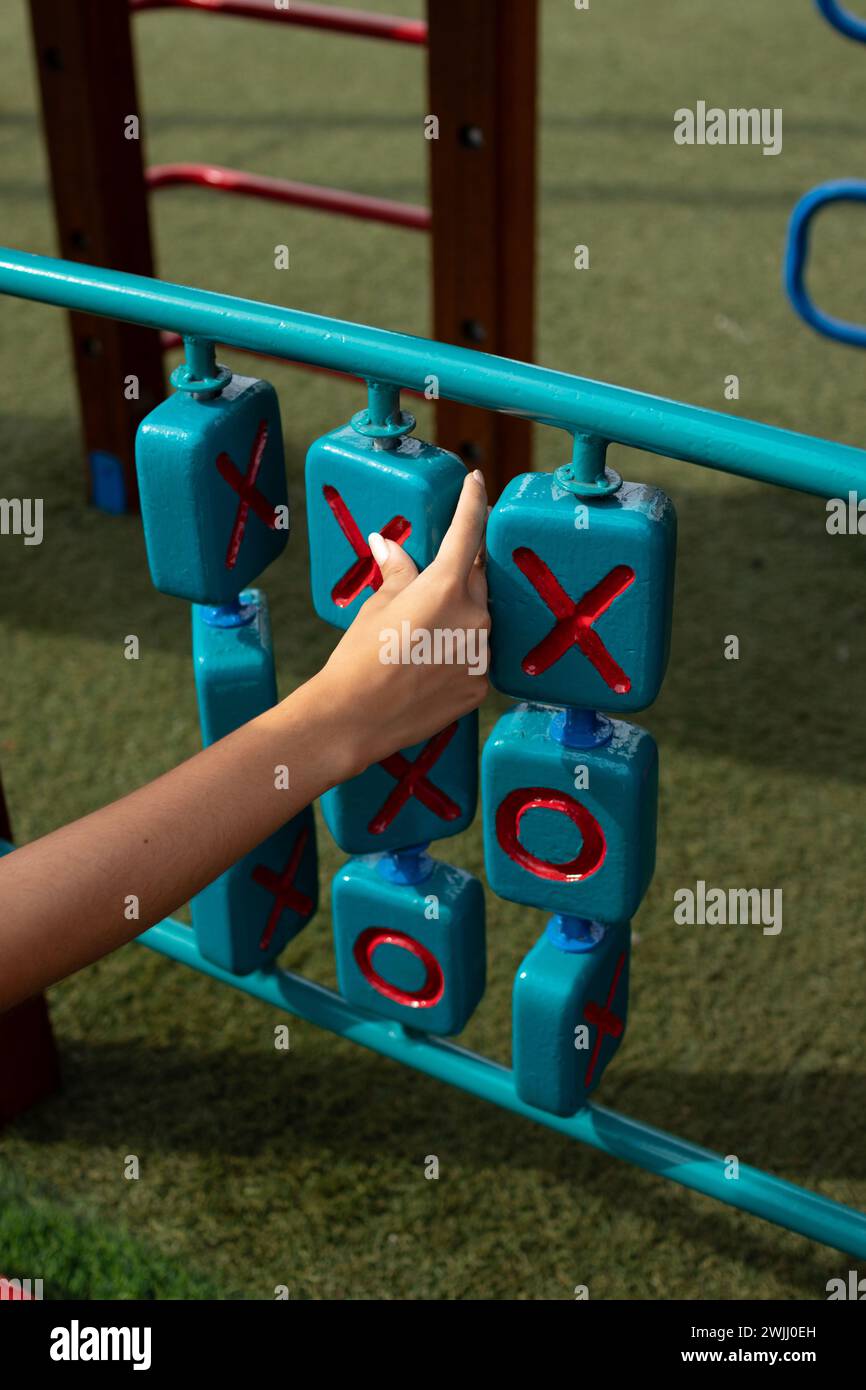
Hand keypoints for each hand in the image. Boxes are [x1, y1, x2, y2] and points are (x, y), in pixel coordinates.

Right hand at [314, 468, 489, 776]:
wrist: (355, 718)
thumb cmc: (358, 657)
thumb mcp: (377, 605)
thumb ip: (398, 572)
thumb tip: (391, 544)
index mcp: (446, 589)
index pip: (468, 532)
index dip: (474, 502)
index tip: (477, 483)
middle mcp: (474, 618)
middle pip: (477, 579)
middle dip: (462, 571)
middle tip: (437, 575)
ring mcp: (482, 655)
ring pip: (478, 620)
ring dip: (459, 616)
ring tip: (421, 635)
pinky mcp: (480, 686)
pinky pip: (476, 657)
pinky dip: (458, 652)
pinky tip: (427, 664)